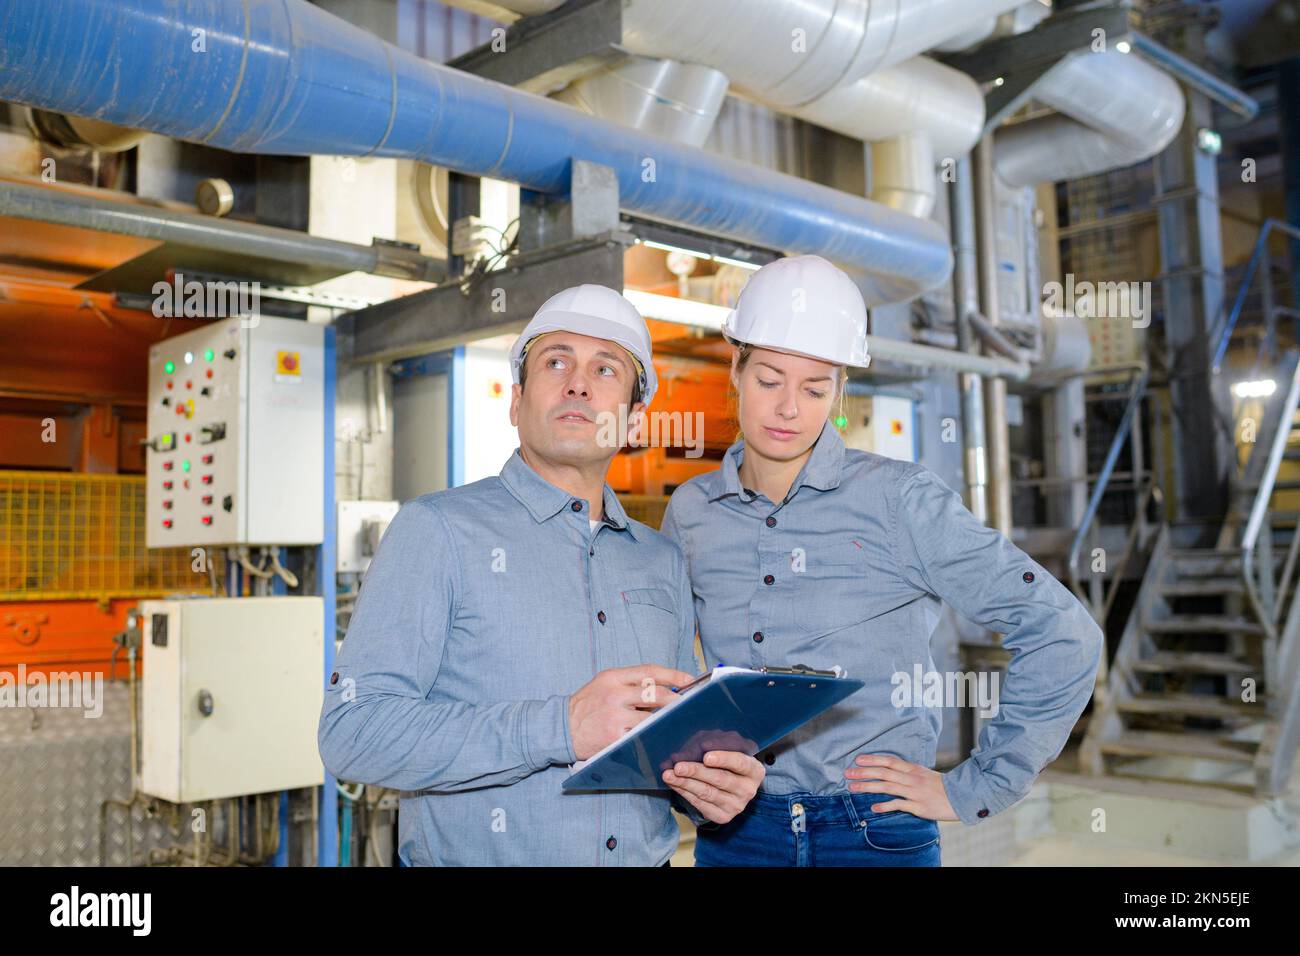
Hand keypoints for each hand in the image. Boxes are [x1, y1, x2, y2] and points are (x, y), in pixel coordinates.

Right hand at [568, 664, 695, 760]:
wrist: (561, 727)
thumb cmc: (587, 705)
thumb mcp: (603, 684)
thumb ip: (629, 683)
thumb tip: (664, 686)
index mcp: (613, 677)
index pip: (649, 671)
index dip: (673, 674)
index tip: (689, 680)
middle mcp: (614, 694)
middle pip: (655, 693)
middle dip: (676, 699)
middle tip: (689, 704)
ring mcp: (614, 717)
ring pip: (652, 717)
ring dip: (667, 720)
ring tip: (677, 722)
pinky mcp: (614, 737)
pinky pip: (641, 736)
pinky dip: (653, 736)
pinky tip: (661, 737)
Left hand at [663, 750, 764, 824]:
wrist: (732, 787)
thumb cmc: (727, 762)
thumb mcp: (729, 749)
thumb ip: (718, 744)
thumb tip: (699, 743)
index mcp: (754, 770)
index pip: (740, 763)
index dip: (723, 759)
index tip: (706, 756)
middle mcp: (748, 790)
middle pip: (720, 779)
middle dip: (697, 772)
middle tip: (678, 766)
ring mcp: (736, 806)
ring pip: (707, 793)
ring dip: (686, 783)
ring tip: (669, 775)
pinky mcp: (723, 817)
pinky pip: (701, 804)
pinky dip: (685, 793)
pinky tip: (675, 784)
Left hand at [844, 753, 958, 820]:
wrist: (960, 797)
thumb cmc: (939, 785)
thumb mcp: (922, 773)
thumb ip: (906, 771)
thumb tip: (887, 769)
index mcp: (912, 769)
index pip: (889, 760)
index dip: (872, 759)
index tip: (857, 760)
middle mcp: (911, 778)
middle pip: (884, 773)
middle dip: (864, 773)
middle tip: (847, 774)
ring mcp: (914, 792)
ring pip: (887, 787)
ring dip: (868, 787)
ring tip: (853, 788)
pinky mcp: (918, 806)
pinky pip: (899, 805)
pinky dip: (886, 806)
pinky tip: (874, 808)